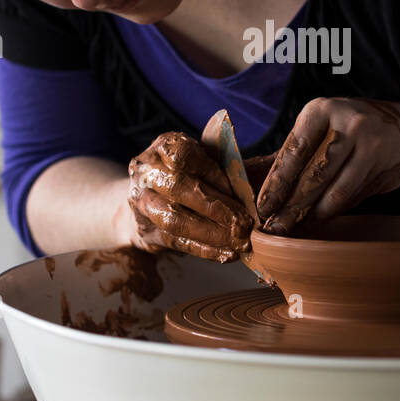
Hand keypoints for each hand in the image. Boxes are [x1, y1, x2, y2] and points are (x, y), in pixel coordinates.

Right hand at [127, 132, 252, 261]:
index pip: (184, 156)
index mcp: (165, 146)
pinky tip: (227, 254)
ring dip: (211, 233)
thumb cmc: (188, 176)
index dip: (213, 175)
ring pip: (174, 219)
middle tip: (244, 224)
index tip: (237, 192)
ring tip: (238, 242)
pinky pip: (176, 242)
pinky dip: (205, 250)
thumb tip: (258, 186)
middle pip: (177, 187)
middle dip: (216, 208)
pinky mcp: (146, 231)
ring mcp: (141, 202)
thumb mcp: (207, 163)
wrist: (150, 199)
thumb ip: (228, 169)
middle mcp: (147, 171)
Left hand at [255, 98, 399, 233]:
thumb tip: (247, 175)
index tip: (262, 206)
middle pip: (312, 171)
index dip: (276, 181)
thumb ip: (291, 152)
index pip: (293, 150)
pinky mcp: (381, 163)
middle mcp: (345, 121)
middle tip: (273, 225)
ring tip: (291, 229)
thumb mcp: (322, 129)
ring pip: (332, 187)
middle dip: (289, 203)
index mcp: (321, 110)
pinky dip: (330, 211)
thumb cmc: (349, 132)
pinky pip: (350, 194)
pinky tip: (315, 222)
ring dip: (309, 213)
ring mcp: (368, 141)